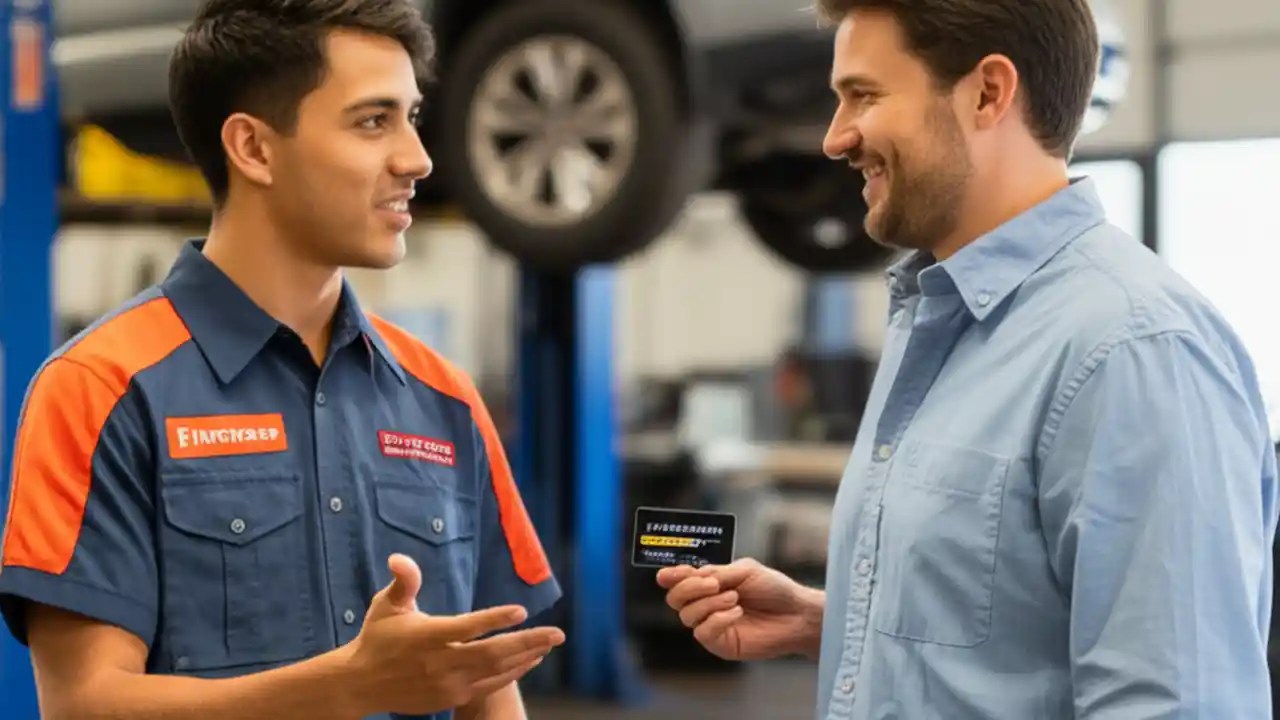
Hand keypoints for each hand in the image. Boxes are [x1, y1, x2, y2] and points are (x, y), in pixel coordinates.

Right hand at [343, 554, 564, 715]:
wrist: (361, 684)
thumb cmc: (378, 637)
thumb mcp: (386, 605)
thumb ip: (403, 581)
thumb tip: (399, 557)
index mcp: (427, 636)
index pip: (467, 628)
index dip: (494, 619)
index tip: (521, 610)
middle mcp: (440, 662)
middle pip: (492, 653)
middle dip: (529, 642)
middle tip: (558, 633)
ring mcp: (448, 684)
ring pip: (496, 671)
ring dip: (526, 656)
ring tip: (549, 644)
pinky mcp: (451, 697)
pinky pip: (489, 685)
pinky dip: (512, 673)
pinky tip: (529, 660)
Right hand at [657, 558, 822, 661]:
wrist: (796, 613)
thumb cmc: (774, 589)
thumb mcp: (743, 571)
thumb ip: (715, 572)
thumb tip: (689, 574)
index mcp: (710, 583)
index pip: (680, 580)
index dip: (671, 576)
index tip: (667, 575)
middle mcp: (706, 604)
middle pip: (675, 599)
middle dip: (689, 588)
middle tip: (713, 584)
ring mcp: (711, 625)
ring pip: (687, 615)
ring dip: (709, 603)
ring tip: (734, 598)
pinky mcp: (720, 644)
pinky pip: (703, 632)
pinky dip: (718, 619)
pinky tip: (737, 612)